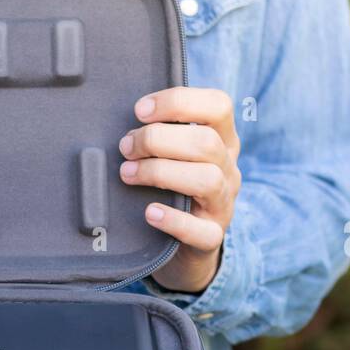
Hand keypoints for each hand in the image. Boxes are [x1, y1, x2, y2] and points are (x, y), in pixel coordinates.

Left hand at [119, 87, 241, 293]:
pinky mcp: (212, 238)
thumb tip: (121, 120)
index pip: (218, 106)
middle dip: (158, 139)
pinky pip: (201, 231)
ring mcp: (224, 205)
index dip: (178, 101)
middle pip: (206, 142)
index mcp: (222, 141)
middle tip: (125, 148)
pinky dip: (173, 220)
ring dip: (160, 172)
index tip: (140, 110)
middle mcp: (229, 169)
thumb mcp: (173, 157)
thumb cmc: (170, 190)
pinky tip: (149, 213)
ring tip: (128, 174)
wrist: (184, 248)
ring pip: (207, 179)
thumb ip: (159, 136)